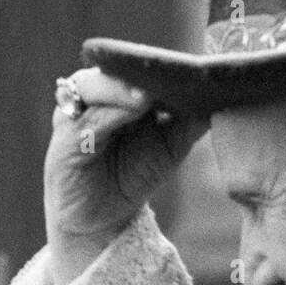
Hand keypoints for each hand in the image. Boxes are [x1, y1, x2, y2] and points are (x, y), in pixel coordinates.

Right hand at [44, 67, 206, 284]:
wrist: (103, 219)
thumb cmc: (135, 175)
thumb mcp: (170, 146)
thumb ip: (189, 120)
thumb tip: (220, 96)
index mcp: (119, 89)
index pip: (137, 67)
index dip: (160, 65)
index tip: (189, 67)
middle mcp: (95, 94)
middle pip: (116, 69)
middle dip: (141, 71)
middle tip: (166, 72)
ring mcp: (76, 112)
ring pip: (97, 86)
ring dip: (122, 89)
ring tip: (147, 95)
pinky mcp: (66, 137)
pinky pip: (86, 119)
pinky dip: (109, 113)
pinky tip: (131, 110)